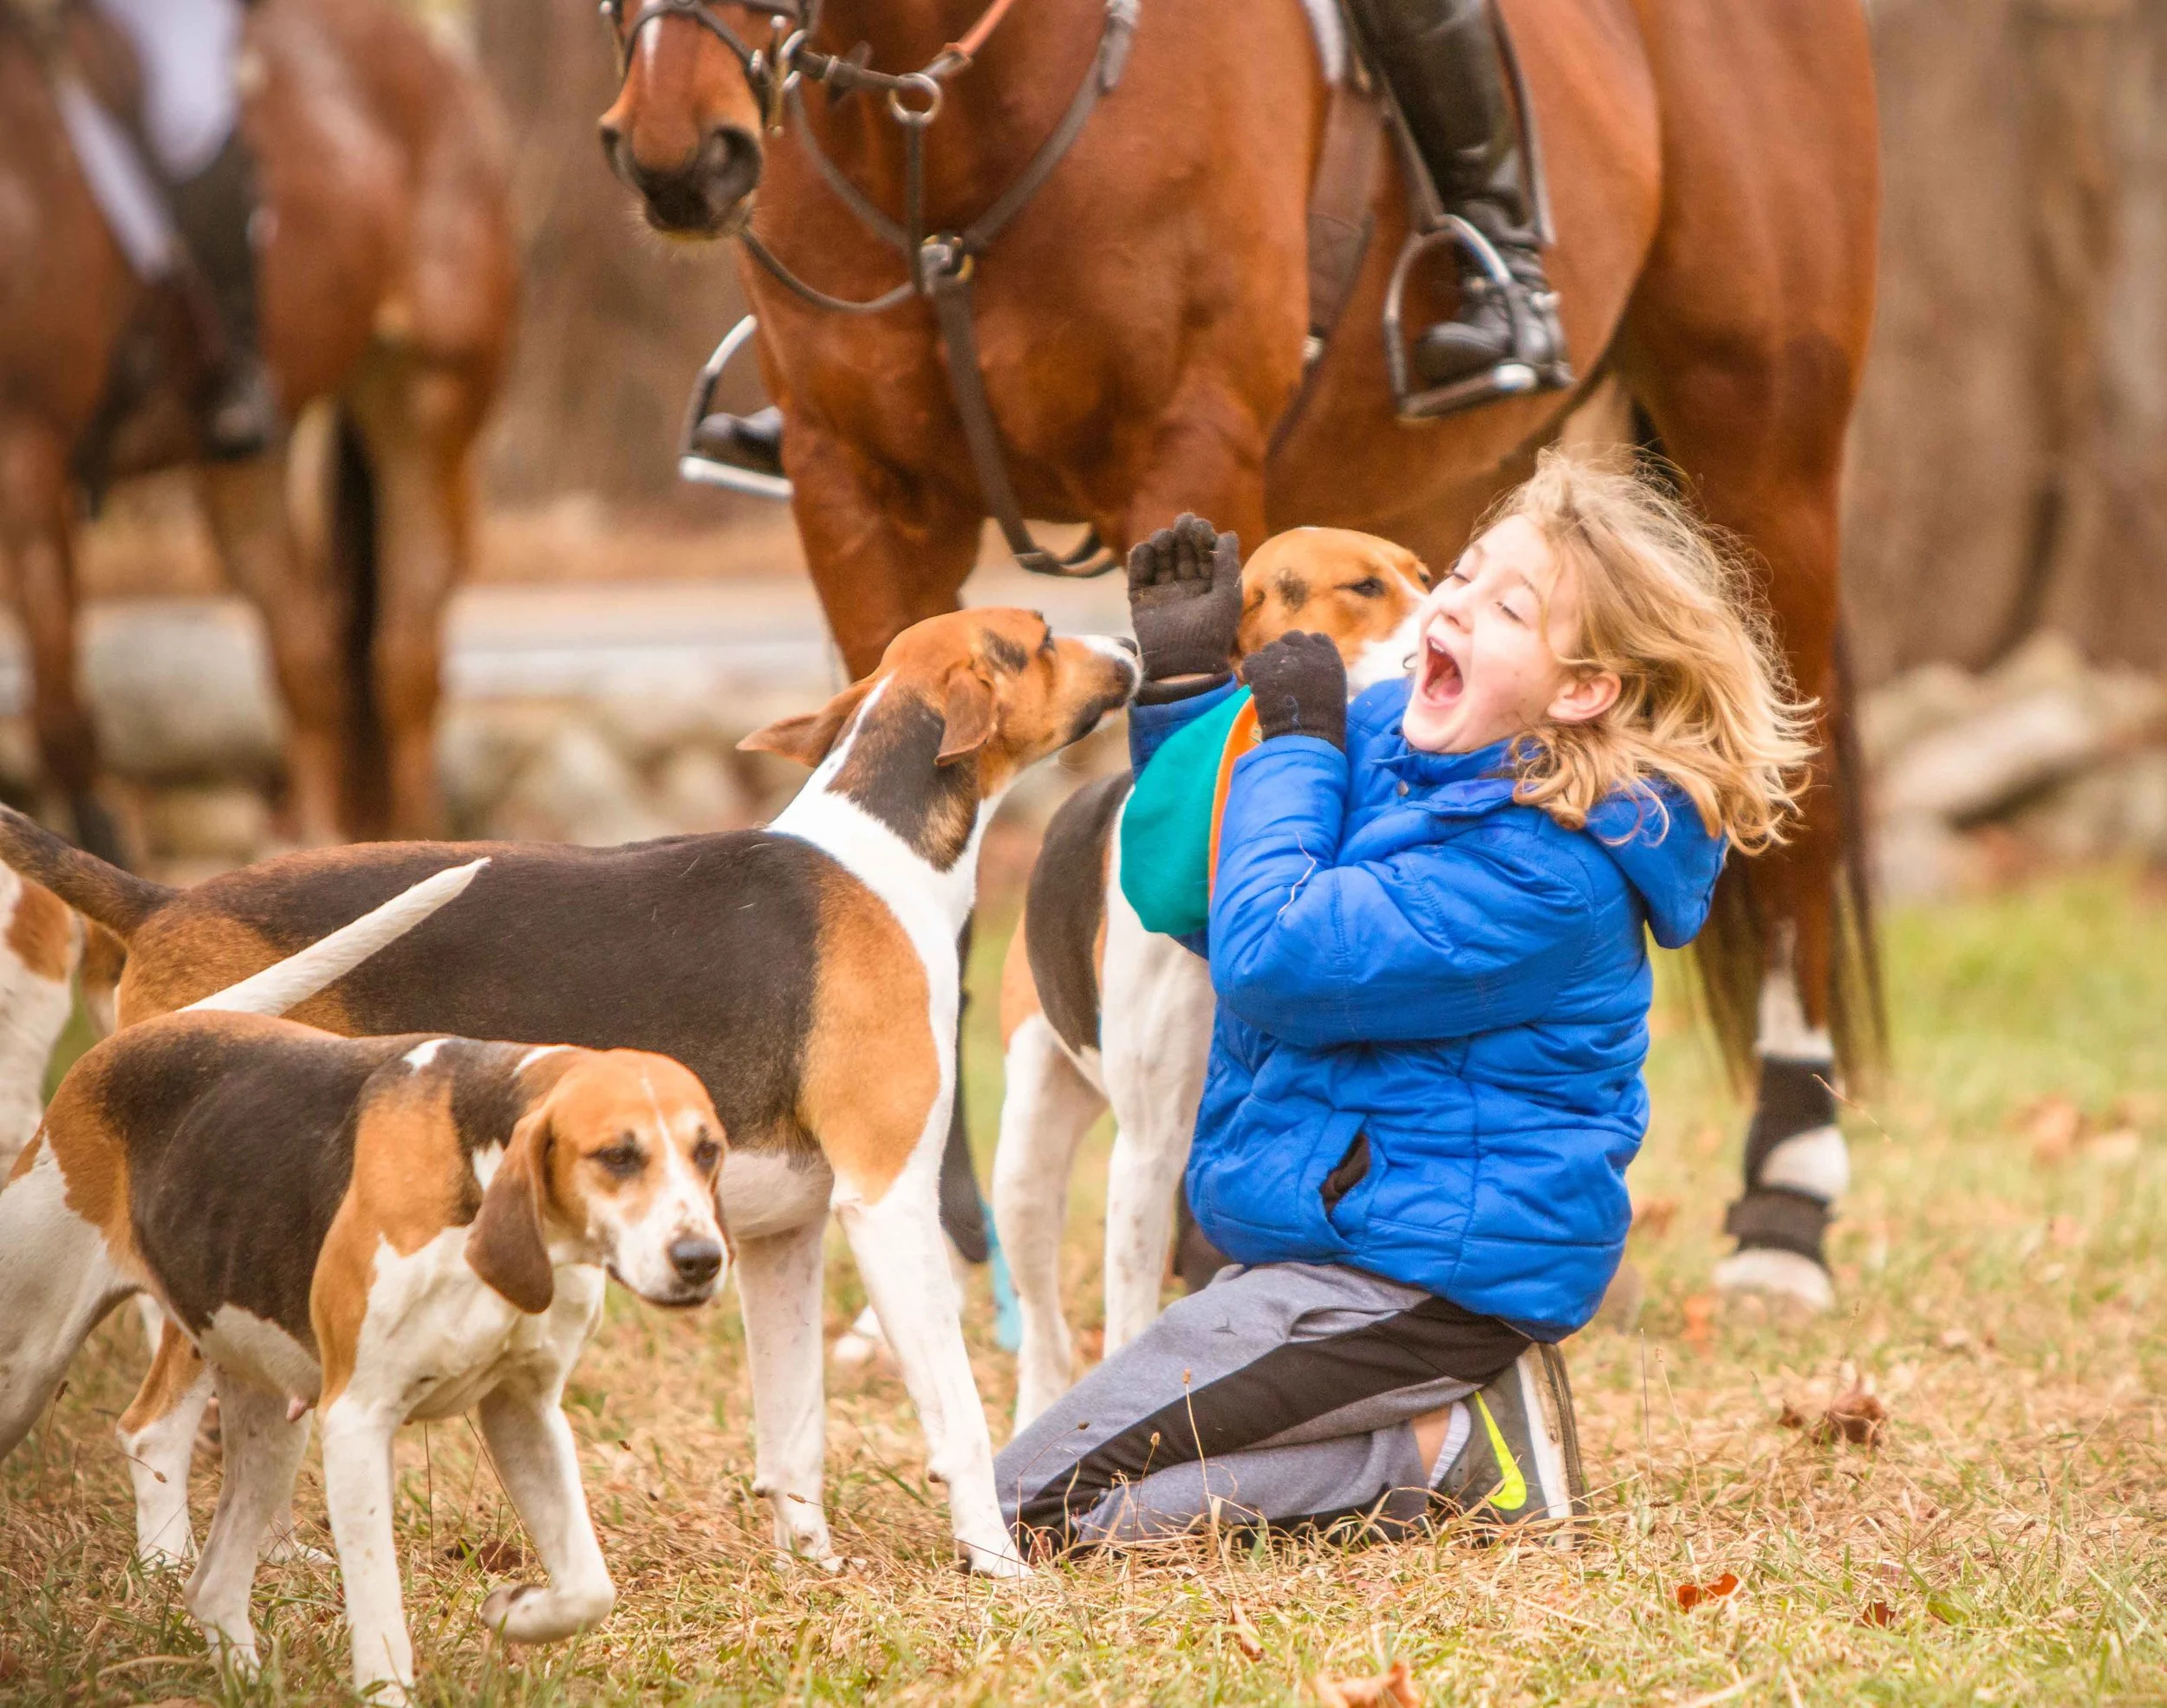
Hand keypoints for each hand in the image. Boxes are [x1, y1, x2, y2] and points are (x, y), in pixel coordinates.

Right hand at [1125, 513, 1242, 684]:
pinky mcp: (1141, 600)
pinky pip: (1138, 575)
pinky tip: (1144, 548)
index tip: (1199, 524)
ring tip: (1164, 538)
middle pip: (1180, 552)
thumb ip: (1227, 565)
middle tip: (1182, 523)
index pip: (1203, 552)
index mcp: (1207, 584)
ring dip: (1161, 544)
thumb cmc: (1212, 633)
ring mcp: (1162, 592)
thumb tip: (1229, 534)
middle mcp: (1184, 586)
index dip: (1200, 536)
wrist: (1184, 664)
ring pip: (1159, 559)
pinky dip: (1139, 560)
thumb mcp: (1226, 597)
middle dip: (1181, 535)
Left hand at [1241, 631, 1346, 748]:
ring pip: (1269, 649)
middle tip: (1281, 676)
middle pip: (1291, 638)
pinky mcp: (1263, 667)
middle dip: (1285, 654)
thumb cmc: (1324, 722)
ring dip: (1268, 664)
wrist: (1307, 736)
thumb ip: (1319, 670)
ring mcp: (1283, 657)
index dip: (1305, 652)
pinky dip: (1251, 674)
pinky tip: (1257, 689)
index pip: (1315, 639)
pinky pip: (1251, 661)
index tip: (1300, 668)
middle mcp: (1307, 650)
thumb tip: (1301, 665)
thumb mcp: (1332, 689)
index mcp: (1328, 655)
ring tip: (1270, 688)